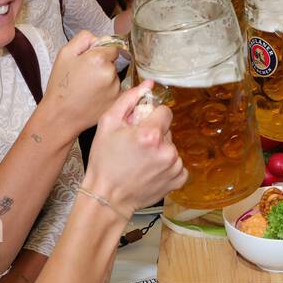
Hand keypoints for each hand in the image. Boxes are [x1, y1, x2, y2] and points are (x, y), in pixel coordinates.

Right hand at [41, 30, 120, 133]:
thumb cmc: (61, 85)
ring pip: (116, 77)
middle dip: (104, 66)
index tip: (91, 62)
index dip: (101, 53)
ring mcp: (116, 88)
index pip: (113, 47)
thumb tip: (98, 38)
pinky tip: (95, 97)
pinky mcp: (117, 101)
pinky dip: (109, 92)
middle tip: (86, 77)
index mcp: (99, 58)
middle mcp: (111, 72)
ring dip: (106, 80)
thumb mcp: (65, 54)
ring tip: (89, 89)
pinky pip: (118, 90)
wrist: (60, 115)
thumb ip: (84, 39)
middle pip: (114, 63)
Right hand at [85, 80, 186, 214]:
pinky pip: (177, 164)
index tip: (140, 127)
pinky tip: (149, 171)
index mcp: (151, 134)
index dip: (151, 116)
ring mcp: (174, 167)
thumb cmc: (104, 162)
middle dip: (154, 134)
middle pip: (168, 130)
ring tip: (141, 161)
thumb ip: (129, 100)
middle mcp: (167, 150)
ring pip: (171, 147)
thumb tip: (148, 85)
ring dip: (160, 150)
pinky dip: (166, 166)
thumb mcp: (108, 124)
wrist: (107, 197)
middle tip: (136, 147)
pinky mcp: (178, 180)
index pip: (165, 111)